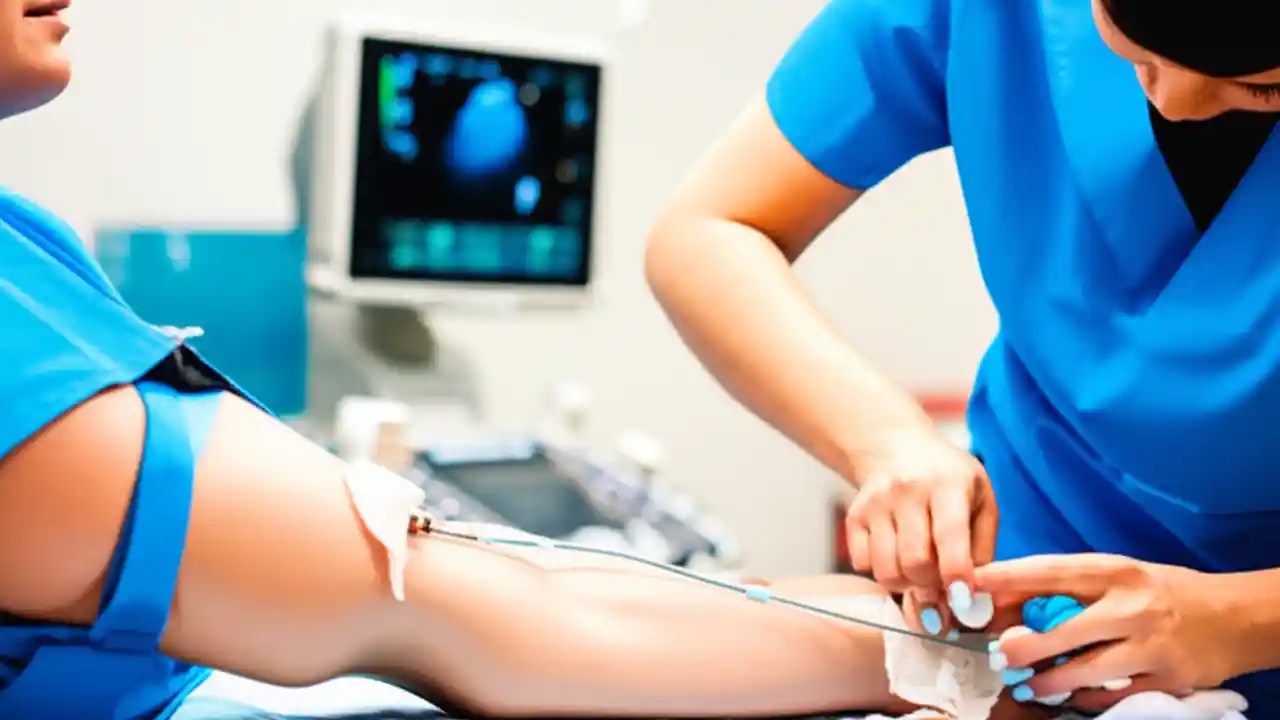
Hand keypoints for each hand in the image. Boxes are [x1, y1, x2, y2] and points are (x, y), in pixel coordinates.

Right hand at [844, 430, 998, 634]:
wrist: (898, 448)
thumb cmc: (950, 481)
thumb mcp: (982, 501)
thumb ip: (982, 549)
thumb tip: (971, 599)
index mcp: (947, 483)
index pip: (949, 536)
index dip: (956, 576)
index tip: (962, 599)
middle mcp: (906, 489)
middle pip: (915, 562)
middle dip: (931, 585)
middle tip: (940, 583)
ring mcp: (875, 502)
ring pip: (886, 569)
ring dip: (906, 584)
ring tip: (919, 572)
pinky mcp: (854, 514)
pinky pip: (862, 564)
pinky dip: (881, 571)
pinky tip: (896, 557)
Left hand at [975, 554, 1235, 712]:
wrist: (1233, 618)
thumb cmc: (1160, 592)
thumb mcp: (1117, 576)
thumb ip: (1068, 589)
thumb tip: (1005, 603)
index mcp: (1115, 571)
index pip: (1053, 570)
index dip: (1009, 578)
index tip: (972, 584)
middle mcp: (1131, 606)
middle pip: (1065, 628)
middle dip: (1025, 645)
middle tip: (997, 654)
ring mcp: (1150, 645)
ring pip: (1086, 669)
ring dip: (1048, 681)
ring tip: (1024, 683)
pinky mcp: (1166, 679)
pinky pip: (1112, 694)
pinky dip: (1083, 698)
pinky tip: (1064, 696)